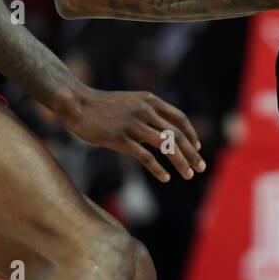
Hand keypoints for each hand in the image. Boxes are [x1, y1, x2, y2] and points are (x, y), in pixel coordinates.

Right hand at [57, 87, 204, 182]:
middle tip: (201, 168)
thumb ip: (150, 116)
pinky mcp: (118, 138)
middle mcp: (145, 111)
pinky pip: (145, 156)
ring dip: (181, 162)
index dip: (192, 134)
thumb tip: (164, 137)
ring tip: (189, 175)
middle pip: (177, 134)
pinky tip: (165, 178)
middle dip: (192, 153)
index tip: (198, 148)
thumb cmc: (105, 106)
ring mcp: (132, 124)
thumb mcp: (132, 103)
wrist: (77, 103)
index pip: (180, 118)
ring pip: (166, 146)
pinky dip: (158, 169)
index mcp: (151, 101)